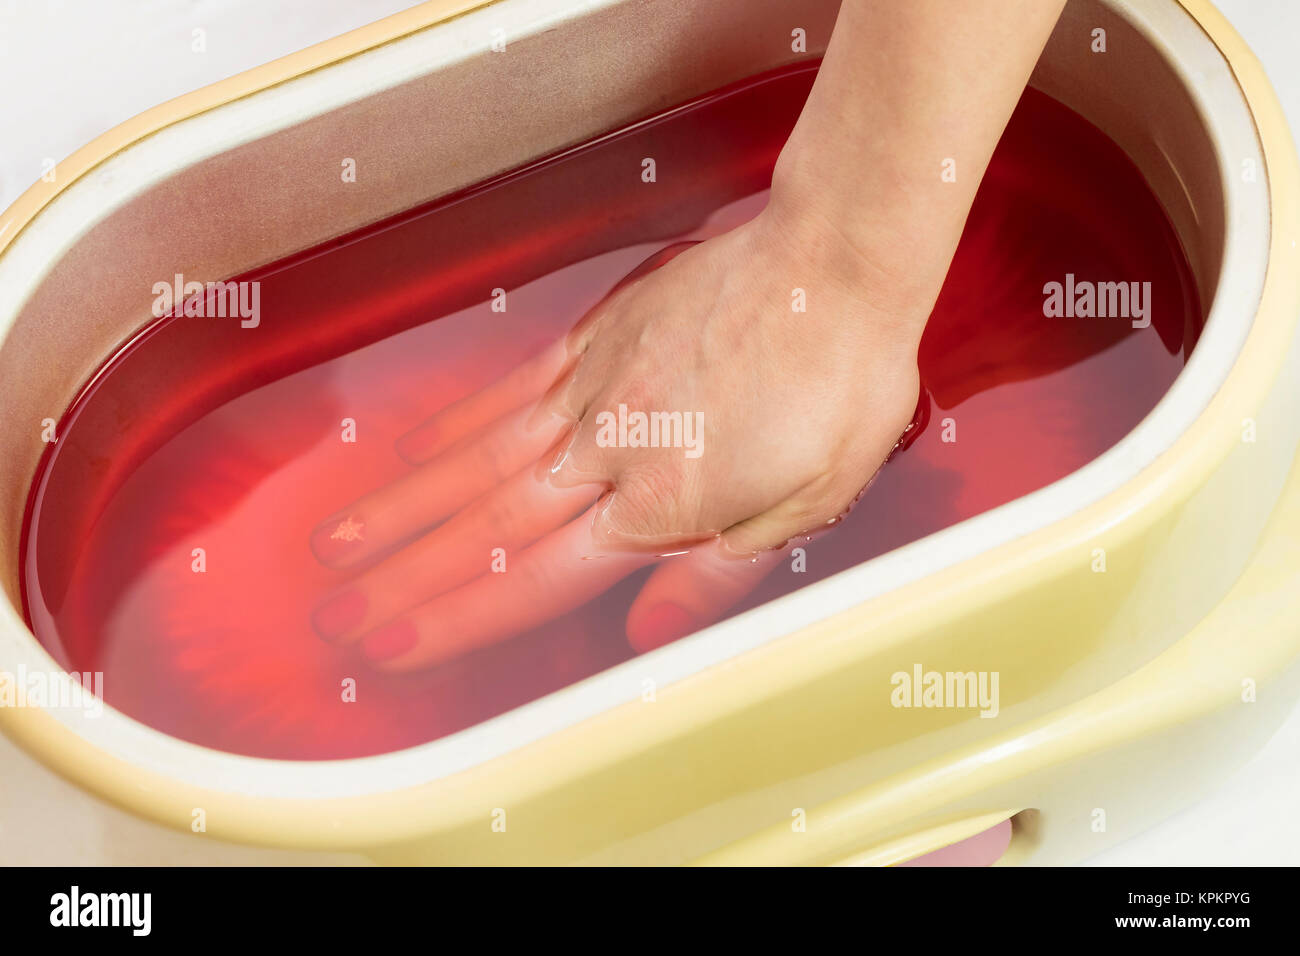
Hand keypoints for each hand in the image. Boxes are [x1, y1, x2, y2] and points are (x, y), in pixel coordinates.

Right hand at [307, 204, 929, 670]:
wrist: (831, 264)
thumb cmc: (835, 385)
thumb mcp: (807, 505)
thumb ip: (716, 573)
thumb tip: (649, 632)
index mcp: (662, 504)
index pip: (538, 579)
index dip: (458, 617)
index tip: (392, 643)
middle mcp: (610, 451)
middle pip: (487, 527)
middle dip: (404, 575)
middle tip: (335, 608)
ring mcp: (594, 388)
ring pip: (480, 460)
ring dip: (404, 505)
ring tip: (342, 538)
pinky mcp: (596, 336)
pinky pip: (511, 389)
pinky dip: (457, 423)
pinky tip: (416, 446)